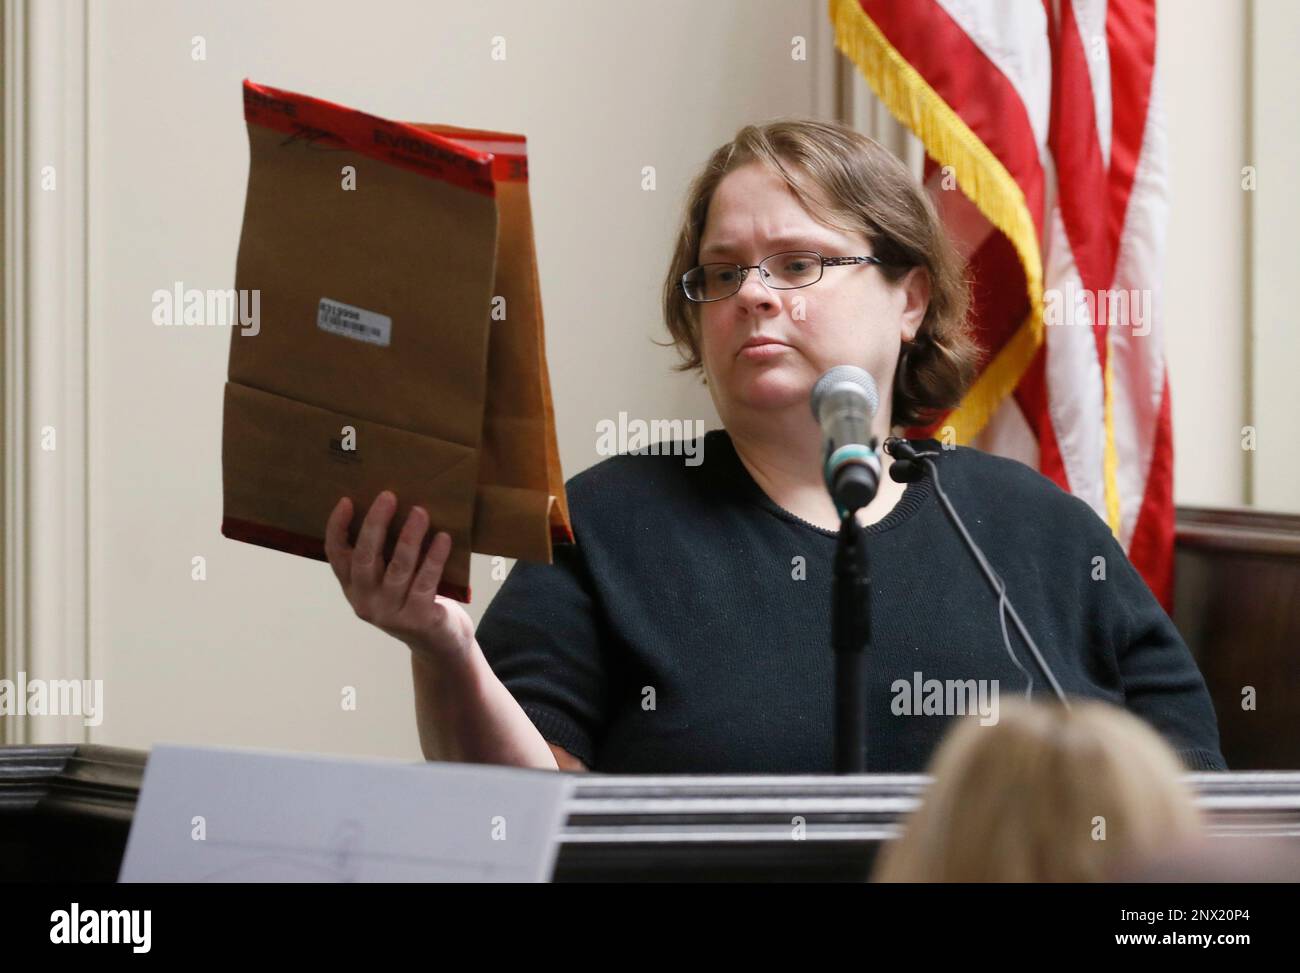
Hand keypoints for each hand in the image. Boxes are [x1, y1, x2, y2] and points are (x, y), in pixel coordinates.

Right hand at [324, 491, 475, 663]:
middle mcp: (366, 602)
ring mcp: (390, 613)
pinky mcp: (417, 619)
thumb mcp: (390, 580)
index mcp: (354, 589)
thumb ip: (384, 555)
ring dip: (410, 537)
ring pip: (398, 567)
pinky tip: (444, 538)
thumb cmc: (415, 600)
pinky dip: (435, 557)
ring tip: (420, 512)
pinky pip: (426, 581)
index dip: (337, 528)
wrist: (440, 644)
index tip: (346, 501)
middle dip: (375, 524)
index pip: (336, 556)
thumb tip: (392, 506)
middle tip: (388, 496)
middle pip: (364, 558)